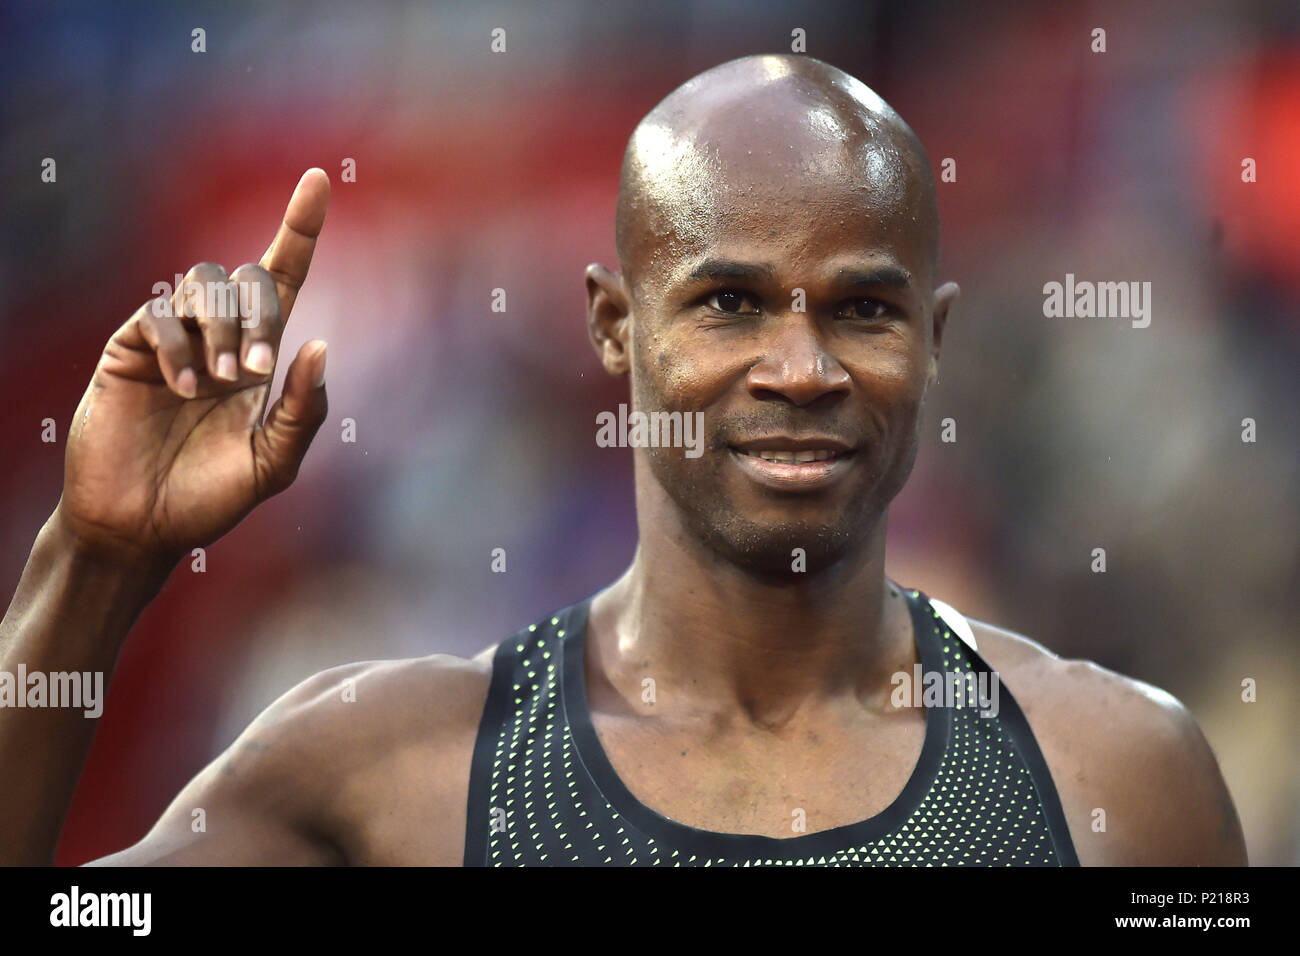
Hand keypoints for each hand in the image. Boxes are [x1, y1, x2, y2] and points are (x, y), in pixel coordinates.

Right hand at [56, 168, 331, 563]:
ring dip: (222, 327)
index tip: (319, 180)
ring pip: (202, 286)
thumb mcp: (270, 463)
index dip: (300, 228)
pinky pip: (158, 315)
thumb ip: (302, 412)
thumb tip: (319, 344)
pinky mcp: (130, 349)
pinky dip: (178, 345)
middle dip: (260, 317)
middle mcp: (217, 339)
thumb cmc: (207, 500)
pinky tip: (182, 389)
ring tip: (221, 381)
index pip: (282, 279)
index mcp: (258, 358)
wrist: (140, 529)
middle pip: (246, 280)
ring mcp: (172, 341)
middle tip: (255, 373)